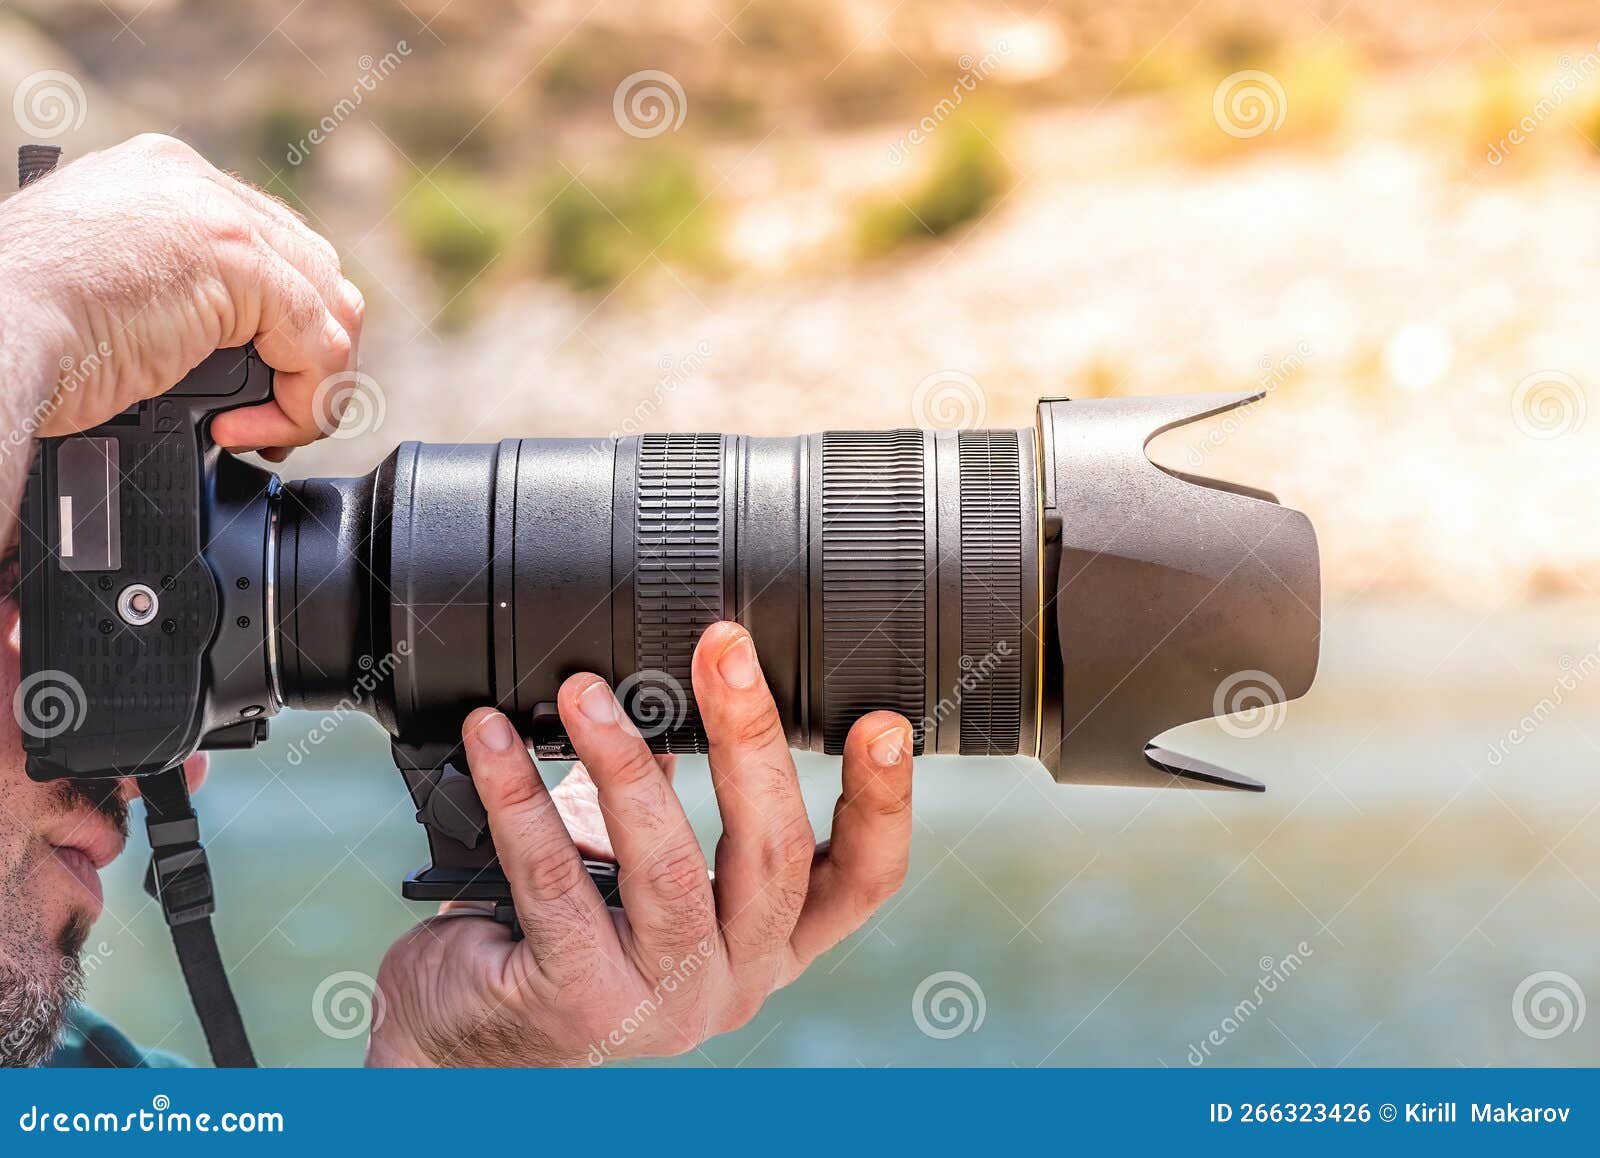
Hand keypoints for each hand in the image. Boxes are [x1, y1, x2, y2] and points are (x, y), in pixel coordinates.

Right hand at [0, 133, 361, 456]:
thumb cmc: (23, 335)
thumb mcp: (110, 296)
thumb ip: (176, 295)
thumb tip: (230, 345)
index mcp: (163, 184)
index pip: (276, 252)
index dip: (288, 331)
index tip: (263, 392)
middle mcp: (195, 185)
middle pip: (317, 276)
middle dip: (312, 360)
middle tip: (274, 421)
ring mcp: (218, 215)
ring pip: (331, 310)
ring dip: (311, 387)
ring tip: (261, 431)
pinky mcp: (236, 260)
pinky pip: (320, 344)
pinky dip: (299, 403)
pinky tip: (241, 431)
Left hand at [365, 621, 914, 1066]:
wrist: (471, 1042)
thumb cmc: (567, 944)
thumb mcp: (651, 880)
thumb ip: (678, 803)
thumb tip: (674, 686)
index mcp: (771, 942)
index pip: (862, 882)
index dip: (885, 805)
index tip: (883, 724)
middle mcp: (735, 979)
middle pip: (776, 856)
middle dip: (751, 739)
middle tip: (723, 651)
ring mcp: (664, 1003)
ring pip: (670, 869)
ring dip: (626, 762)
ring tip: (585, 691)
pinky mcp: (579, 1003)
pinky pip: (554, 880)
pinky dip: (521, 797)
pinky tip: (496, 741)